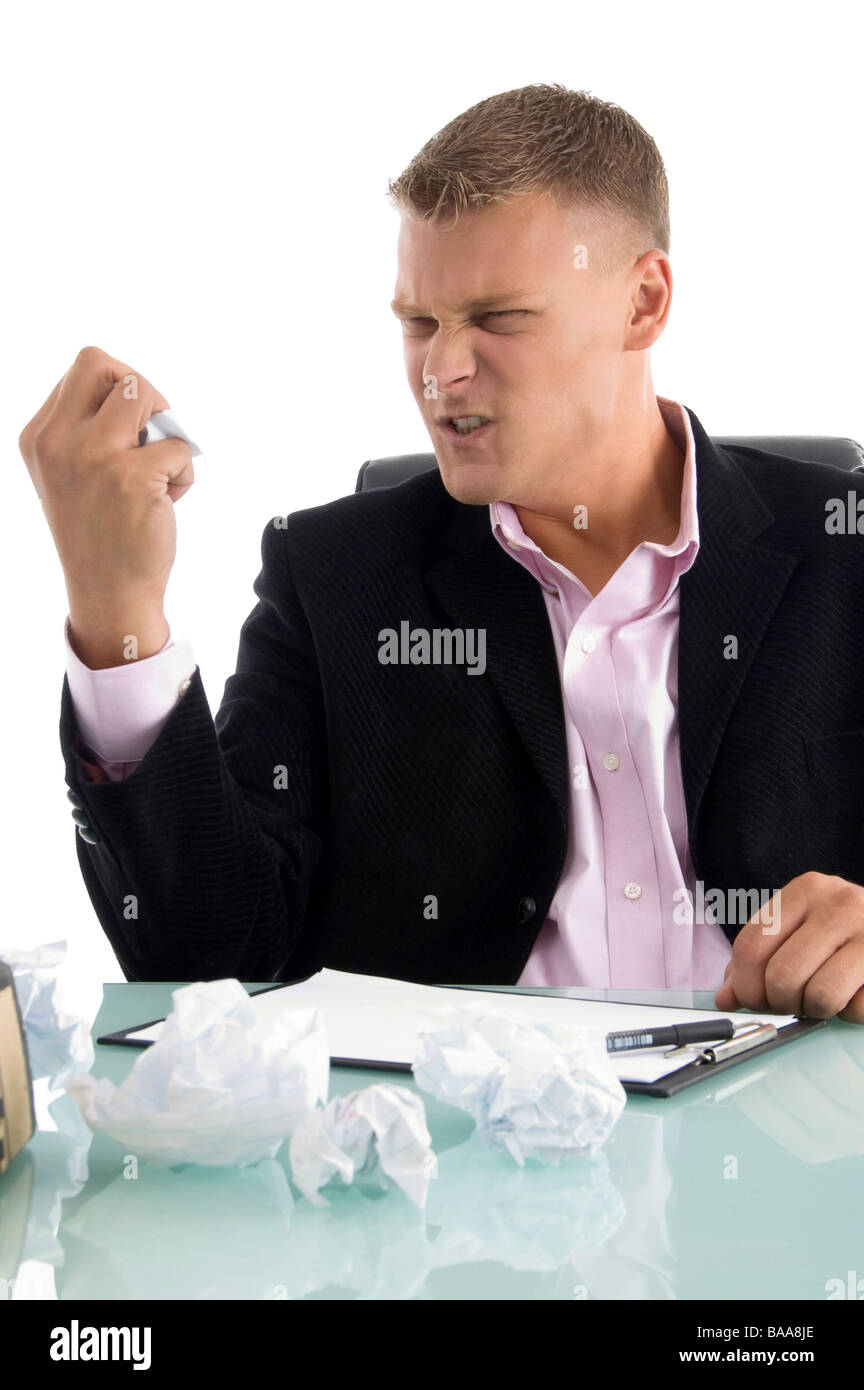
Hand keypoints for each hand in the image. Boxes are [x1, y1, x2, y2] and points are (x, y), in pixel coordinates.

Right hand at [19, 346, 193, 661]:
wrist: (108, 593)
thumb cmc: (99, 532)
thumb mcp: (69, 474)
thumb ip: (86, 429)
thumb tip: (138, 393)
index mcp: (38, 437)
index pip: (85, 369)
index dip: (120, 389)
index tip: (130, 428)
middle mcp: (58, 441)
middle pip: (106, 365)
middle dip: (142, 390)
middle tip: (152, 431)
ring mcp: (94, 457)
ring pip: (144, 393)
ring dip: (166, 427)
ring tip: (160, 467)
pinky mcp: (132, 477)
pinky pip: (180, 447)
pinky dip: (185, 474)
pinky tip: (168, 502)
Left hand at [714, 871, 863, 1022]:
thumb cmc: (848, 932)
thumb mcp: (802, 929)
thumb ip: (759, 958)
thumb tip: (726, 997)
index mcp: (807, 890)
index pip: (751, 946)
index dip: (745, 987)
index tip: (752, 1001)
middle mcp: (841, 904)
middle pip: (781, 976)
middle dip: (781, 1003)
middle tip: (793, 1001)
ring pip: (818, 996)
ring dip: (816, 1011)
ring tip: (825, 996)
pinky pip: (856, 1008)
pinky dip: (851, 1012)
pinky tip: (856, 993)